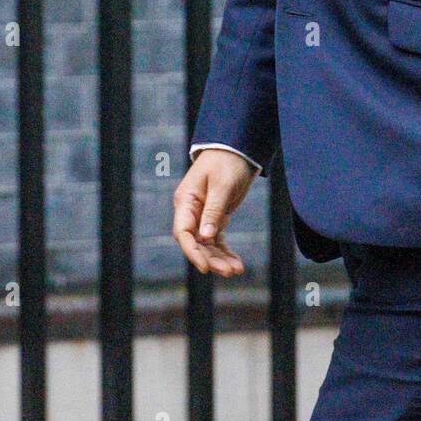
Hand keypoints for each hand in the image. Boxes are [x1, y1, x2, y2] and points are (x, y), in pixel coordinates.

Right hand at [172, 148, 255, 276]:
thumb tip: (205, 237)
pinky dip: (225, 252)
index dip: (193, 251)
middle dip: (211, 259)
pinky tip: (236, 264)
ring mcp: (202, 216)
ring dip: (219, 259)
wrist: (237, 149)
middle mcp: (191, 211)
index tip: (205, 267)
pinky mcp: (215, 217)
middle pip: (196, 243)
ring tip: (236, 270)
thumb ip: (213, 210)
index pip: (183, 232)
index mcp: (186, 201)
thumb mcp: (222, 185)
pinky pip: (217, 240)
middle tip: (230, 271)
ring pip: (207, 245)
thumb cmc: (227, 162)